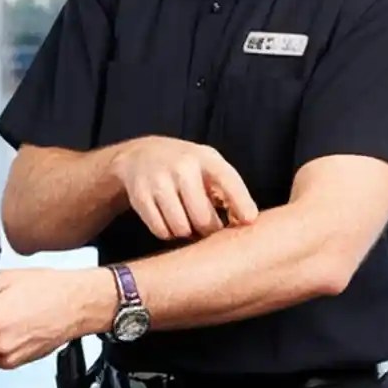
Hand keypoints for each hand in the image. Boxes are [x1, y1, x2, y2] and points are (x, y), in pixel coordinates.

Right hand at [113, 136, 258, 239]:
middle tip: (206, 226)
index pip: (229, 182)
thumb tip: (245, 222)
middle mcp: (181, 167)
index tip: (248, 220)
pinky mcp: (140, 195)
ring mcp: (158, 180)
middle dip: (208, 229)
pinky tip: (169, 220)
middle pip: (203, 218)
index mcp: (205, 158)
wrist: (139, 154)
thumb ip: (229, 190)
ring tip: (187, 221)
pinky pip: (160, 230)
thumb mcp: (209, 165)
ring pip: (181, 228)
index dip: (241, 203)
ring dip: (186, 232)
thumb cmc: (185, 167)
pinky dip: (167, 232)